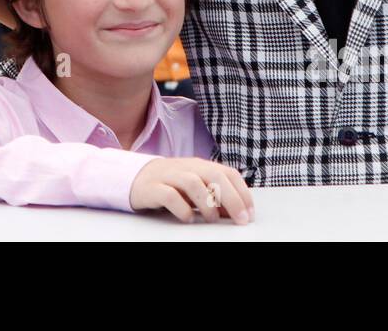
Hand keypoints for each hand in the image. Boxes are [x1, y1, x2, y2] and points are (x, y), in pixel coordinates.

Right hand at [129, 157, 253, 223]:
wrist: (138, 178)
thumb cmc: (173, 185)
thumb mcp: (197, 188)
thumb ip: (216, 196)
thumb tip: (237, 212)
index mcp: (201, 166)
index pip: (227, 173)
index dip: (242, 193)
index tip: (249, 214)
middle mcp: (187, 167)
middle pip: (214, 176)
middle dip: (231, 199)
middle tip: (239, 220)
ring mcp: (169, 176)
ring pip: (192, 182)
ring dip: (207, 203)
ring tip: (212, 219)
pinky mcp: (153, 188)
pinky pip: (169, 195)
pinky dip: (182, 208)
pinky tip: (188, 218)